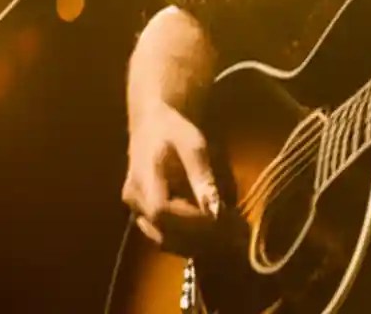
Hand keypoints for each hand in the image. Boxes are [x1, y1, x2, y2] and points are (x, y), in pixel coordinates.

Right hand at [121, 103, 219, 252]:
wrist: (152, 125)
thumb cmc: (175, 131)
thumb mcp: (194, 146)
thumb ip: (203, 178)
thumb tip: (216, 211)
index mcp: (143, 180)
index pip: (162, 213)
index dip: (193, 223)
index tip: (223, 220)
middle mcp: (135, 201)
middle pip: (163, 234)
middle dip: (201, 239)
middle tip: (235, 236)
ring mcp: (136, 212)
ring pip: (165, 241)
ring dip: (197, 245)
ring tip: (229, 238)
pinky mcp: (144, 217)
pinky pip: (165, 238)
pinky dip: (189, 242)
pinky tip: (214, 236)